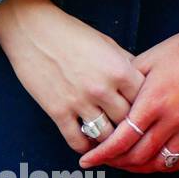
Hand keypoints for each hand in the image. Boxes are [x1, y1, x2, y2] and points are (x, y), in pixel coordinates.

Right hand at [0, 0, 143, 152]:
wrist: (32, 30)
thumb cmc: (69, 33)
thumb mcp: (107, 43)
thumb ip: (126, 64)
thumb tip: (142, 83)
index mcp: (120, 70)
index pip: (146, 102)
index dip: (146, 109)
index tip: (144, 114)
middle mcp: (103, 89)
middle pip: (128, 122)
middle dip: (129, 127)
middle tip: (129, 132)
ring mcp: (79, 102)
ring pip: (106, 136)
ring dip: (109, 140)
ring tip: (110, 140)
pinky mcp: (58, 111)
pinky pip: (77, 141)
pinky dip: (85, 148)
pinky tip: (88, 145)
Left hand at [79, 12, 178, 172]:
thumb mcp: (146, 61)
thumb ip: (125, 85)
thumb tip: (106, 100)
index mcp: (153, 102)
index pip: (121, 140)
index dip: (101, 154)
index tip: (87, 160)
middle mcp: (173, 120)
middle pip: (138, 156)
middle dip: (115, 162)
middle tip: (103, 160)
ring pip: (159, 163)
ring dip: (138, 167)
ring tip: (124, 162)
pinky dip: (164, 166)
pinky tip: (152, 161)